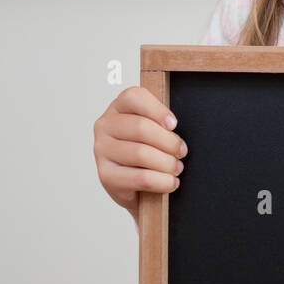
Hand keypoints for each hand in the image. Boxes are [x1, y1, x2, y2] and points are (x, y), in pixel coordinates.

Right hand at [93, 85, 186, 219]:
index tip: (174, 124)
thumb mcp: (153, 130)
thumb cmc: (147, 152)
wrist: (133, 186)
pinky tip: (171, 182)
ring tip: (176, 168)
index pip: (134, 96)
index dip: (157, 110)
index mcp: (118, 107)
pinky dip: (162, 181)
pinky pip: (141, 178)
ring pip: (141, 154)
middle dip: (169, 142)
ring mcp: (102, 151)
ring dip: (167, 163)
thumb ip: (160, 122)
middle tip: (181, 152)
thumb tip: (174, 127)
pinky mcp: (106, 176)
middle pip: (140, 127)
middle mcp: (105, 126)